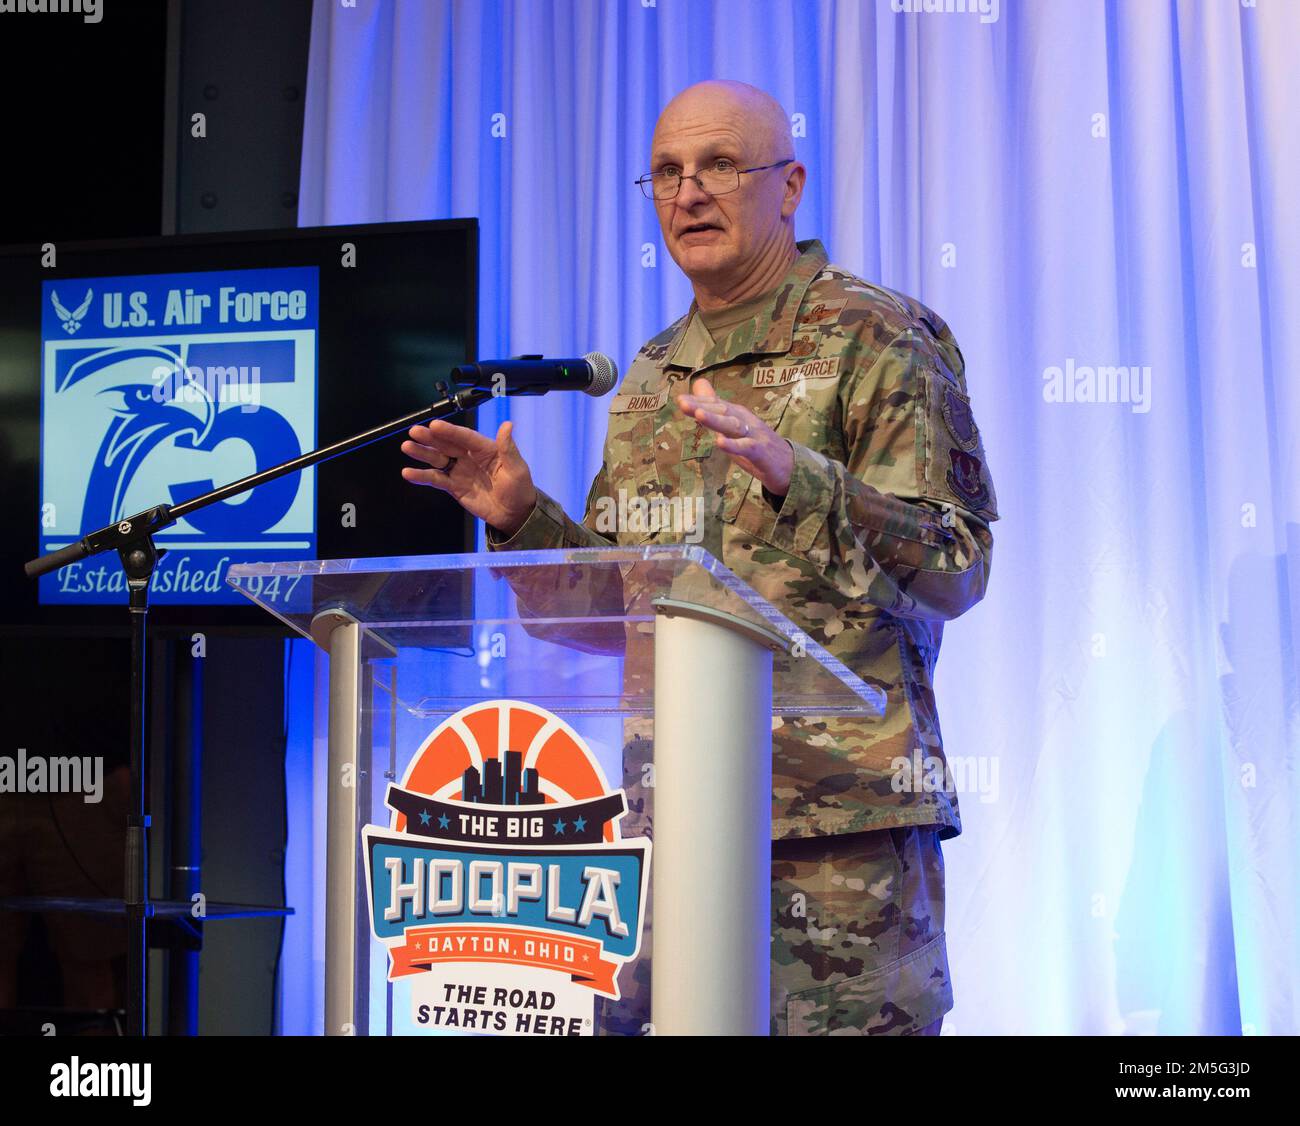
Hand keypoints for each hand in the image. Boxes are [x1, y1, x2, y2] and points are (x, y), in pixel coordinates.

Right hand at [401, 419, 537, 536]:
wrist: (514, 515)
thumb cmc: (520, 489)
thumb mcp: (517, 469)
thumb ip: (508, 448)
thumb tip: (507, 425)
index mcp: (486, 448)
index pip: (465, 437)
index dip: (450, 431)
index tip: (435, 425)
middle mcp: (470, 456)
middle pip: (447, 444)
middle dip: (430, 438)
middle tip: (414, 432)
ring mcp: (460, 471)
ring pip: (438, 459)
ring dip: (422, 453)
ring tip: (407, 447)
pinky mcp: (454, 486)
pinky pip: (436, 479)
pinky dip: (422, 476)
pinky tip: (409, 473)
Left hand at [675, 377, 793, 495]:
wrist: (790, 465)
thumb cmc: (757, 445)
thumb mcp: (733, 426)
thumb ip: (715, 407)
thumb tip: (698, 384)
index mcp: (737, 415)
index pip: (716, 406)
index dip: (698, 403)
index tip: (680, 400)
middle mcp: (745, 421)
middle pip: (722, 411)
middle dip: (702, 407)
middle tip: (682, 403)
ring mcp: (754, 435)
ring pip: (733, 426)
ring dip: (716, 420)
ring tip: (699, 415)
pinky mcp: (761, 452)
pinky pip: (746, 448)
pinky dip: (733, 446)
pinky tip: (720, 443)